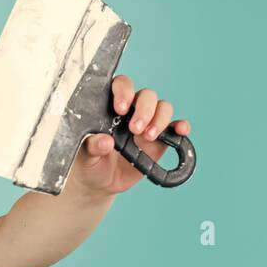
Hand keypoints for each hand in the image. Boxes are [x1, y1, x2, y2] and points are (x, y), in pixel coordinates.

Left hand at [73, 75, 191, 195]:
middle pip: (146, 95)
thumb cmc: (89, 162)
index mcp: (110, 105)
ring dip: (159, 119)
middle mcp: (132, 109)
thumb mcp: (85, 156)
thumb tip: (104, 141)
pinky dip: (181, 126)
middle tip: (135, 129)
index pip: (121, 85)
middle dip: (144, 109)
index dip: (124, 92)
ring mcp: (148, 123)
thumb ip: (91, 146)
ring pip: (163, 107)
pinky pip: (175, 127)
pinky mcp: (161, 139)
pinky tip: (181, 130)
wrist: (100, 181)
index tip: (120, 109)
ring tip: (148, 137)